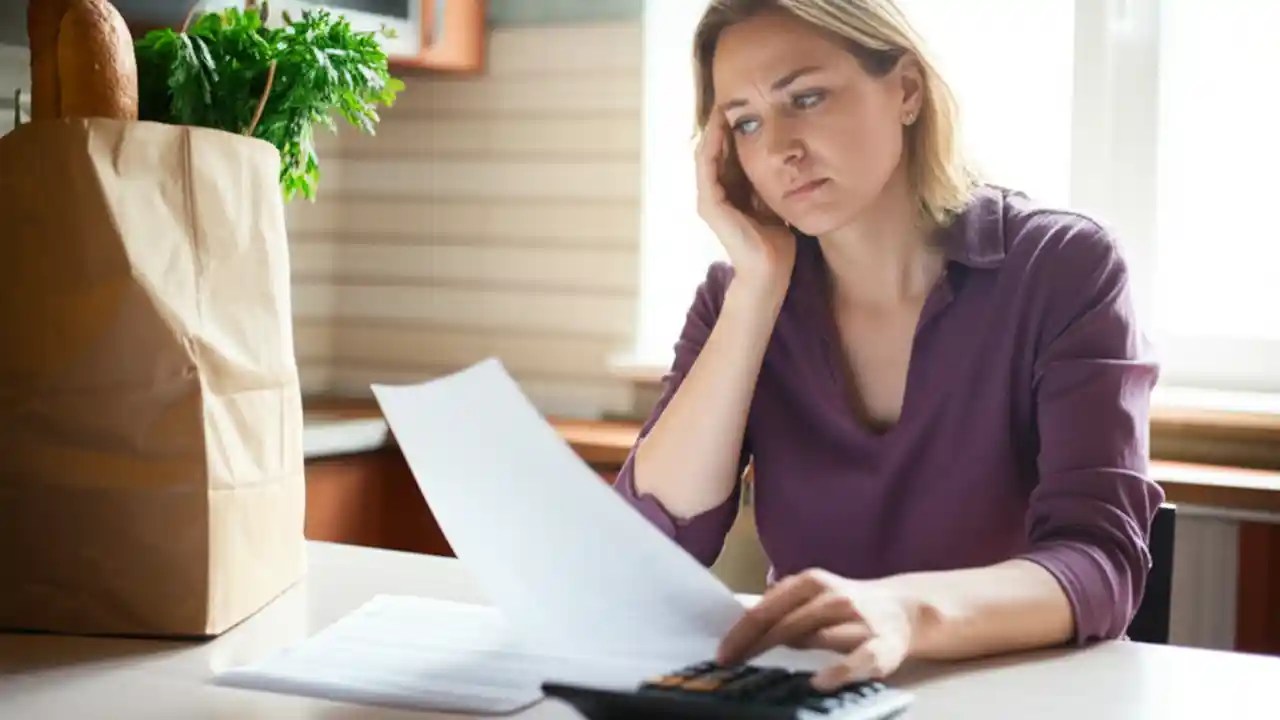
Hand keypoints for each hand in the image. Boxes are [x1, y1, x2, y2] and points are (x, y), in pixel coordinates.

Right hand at [695, 113, 795, 293]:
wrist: (770, 270)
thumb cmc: (777, 241)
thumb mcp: (775, 200)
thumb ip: (772, 180)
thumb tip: (786, 157)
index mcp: (730, 193)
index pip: (728, 154)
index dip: (734, 130)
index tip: (746, 106)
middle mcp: (715, 194)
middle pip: (715, 150)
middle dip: (721, 125)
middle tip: (730, 97)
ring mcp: (709, 199)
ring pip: (706, 154)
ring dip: (712, 130)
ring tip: (721, 106)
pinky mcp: (710, 204)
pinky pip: (706, 166)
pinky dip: (711, 145)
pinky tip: (719, 127)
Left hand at [716, 568, 915, 691]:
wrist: (903, 609)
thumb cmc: (843, 606)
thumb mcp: (809, 596)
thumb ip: (777, 606)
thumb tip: (733, 616)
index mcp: (811, 583)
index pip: (767, 608)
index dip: (741, 632)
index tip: (721, 654)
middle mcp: (834, 597)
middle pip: (788, 624)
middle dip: (755, 647)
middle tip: (731, 667)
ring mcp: (859, 620)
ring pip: (820, 637)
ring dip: (792, 654)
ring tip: (764, 675)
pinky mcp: (883, 645)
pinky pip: (859, 660)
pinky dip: (839, 671)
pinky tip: (819, 683)